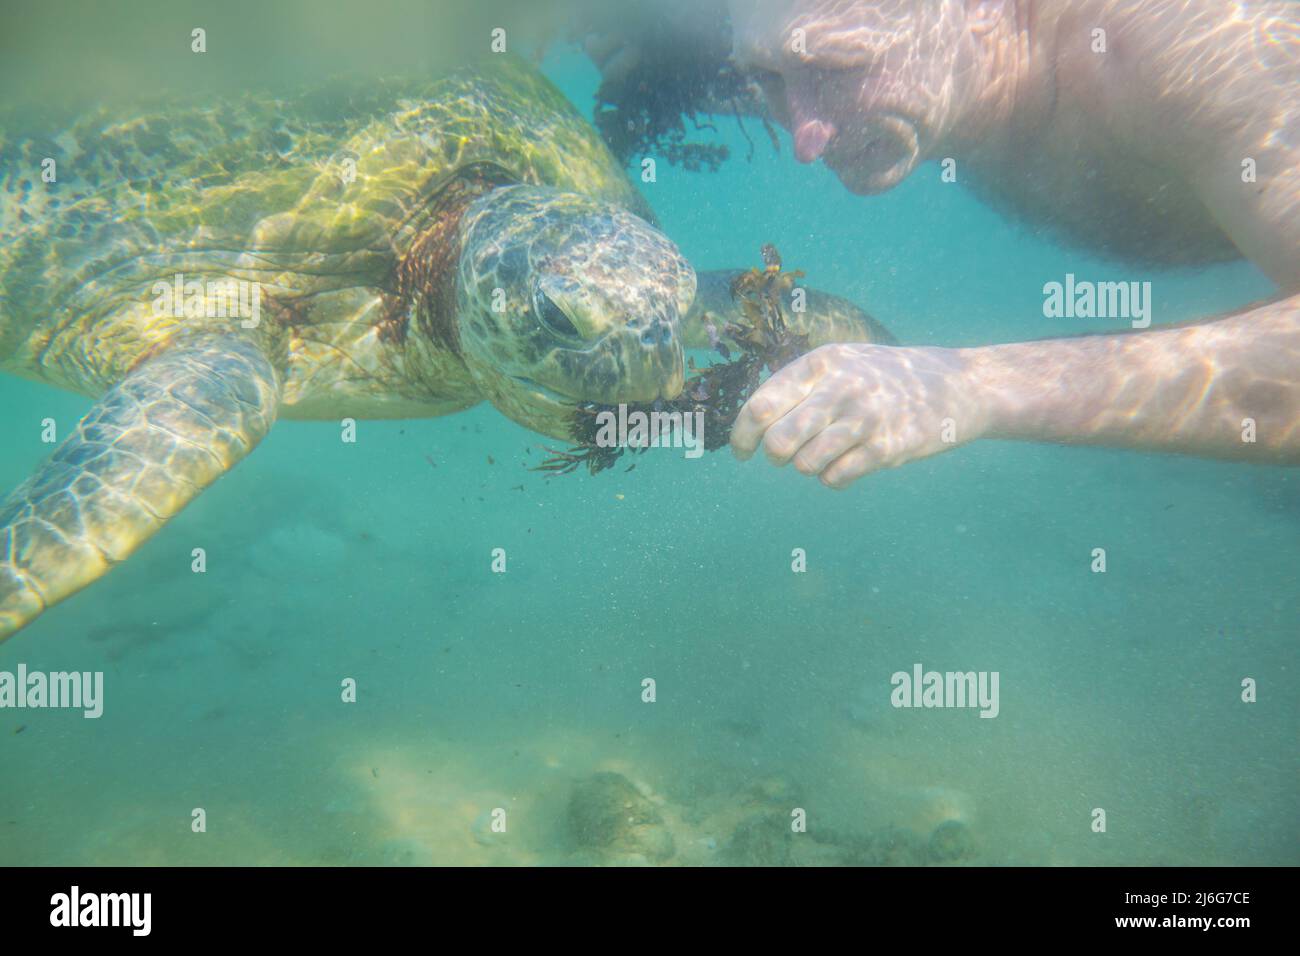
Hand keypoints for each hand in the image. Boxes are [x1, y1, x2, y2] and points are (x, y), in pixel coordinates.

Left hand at [730, 344, 989, 487]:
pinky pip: (836, 478)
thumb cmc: (887, 377)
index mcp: (822, 363)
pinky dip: (833, 478)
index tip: (743, 452)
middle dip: (776, 457)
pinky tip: (850, 462)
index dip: (742, 436)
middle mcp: (841, 387)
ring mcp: (866, 418)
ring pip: (805, 464)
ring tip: (828, 453)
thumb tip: (751, 421)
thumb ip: (800, 386)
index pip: (761, 406)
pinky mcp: (888, 447)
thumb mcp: (843, 363)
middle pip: (779, 441)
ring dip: (809, 467)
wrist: (960, 385)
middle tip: (787, 456)